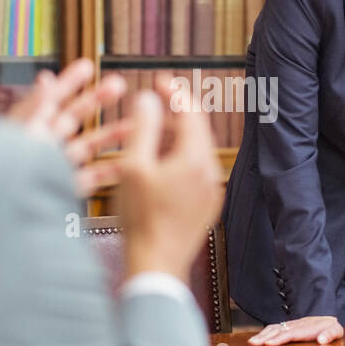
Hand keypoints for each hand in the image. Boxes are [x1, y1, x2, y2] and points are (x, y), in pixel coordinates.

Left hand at [7, 58, 129, 195]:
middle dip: (96, 100)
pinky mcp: (62, 188)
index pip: (52, 98)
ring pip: (86, 146)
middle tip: (119, 85)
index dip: (70, 82)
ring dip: (110, 134)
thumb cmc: (3, 172)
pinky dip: (108, 171)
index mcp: (28, 128)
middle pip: (73, 117)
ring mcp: (54, 166)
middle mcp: (42, 144)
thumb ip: (35, 107)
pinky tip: (125, 163)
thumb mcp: (21, 134)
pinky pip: (88, 178)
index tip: (88, 66)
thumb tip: (46, 79)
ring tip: (133, 124)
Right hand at [118, 76, 222, 283]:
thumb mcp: (133, 167)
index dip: (175, 92)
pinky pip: (196, 171)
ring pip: (196, 150)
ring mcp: (211, 190)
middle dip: (175, 113)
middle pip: (197, 129)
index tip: (159, 80)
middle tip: (153, 102)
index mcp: (195, 158)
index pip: (191, 111)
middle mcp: (210, 172)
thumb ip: (143, 127)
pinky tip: (157, 165)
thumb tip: (149, 99)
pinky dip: (179, 159)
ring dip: (174, 137)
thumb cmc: (141, 220)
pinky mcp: (206, 206)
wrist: (156, 265)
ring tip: (148, 135)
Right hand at [248, 316, 343, 345]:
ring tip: (252, 342)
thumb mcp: (337, 331)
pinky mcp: (289, 327)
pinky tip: (258, 338)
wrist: (329, 320)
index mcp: (308, 327)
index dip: (280, 338)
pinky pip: (276, 328)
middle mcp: (297, 325)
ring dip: (263, 335)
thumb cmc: (332, 329)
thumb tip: (322, 340)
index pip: (291, 333)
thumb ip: (330, 335)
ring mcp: (292, 325)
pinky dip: (265, 333)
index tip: (269, 343)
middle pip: (279, 330)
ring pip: (275, 328)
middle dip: (266, 337)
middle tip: (254, 343)